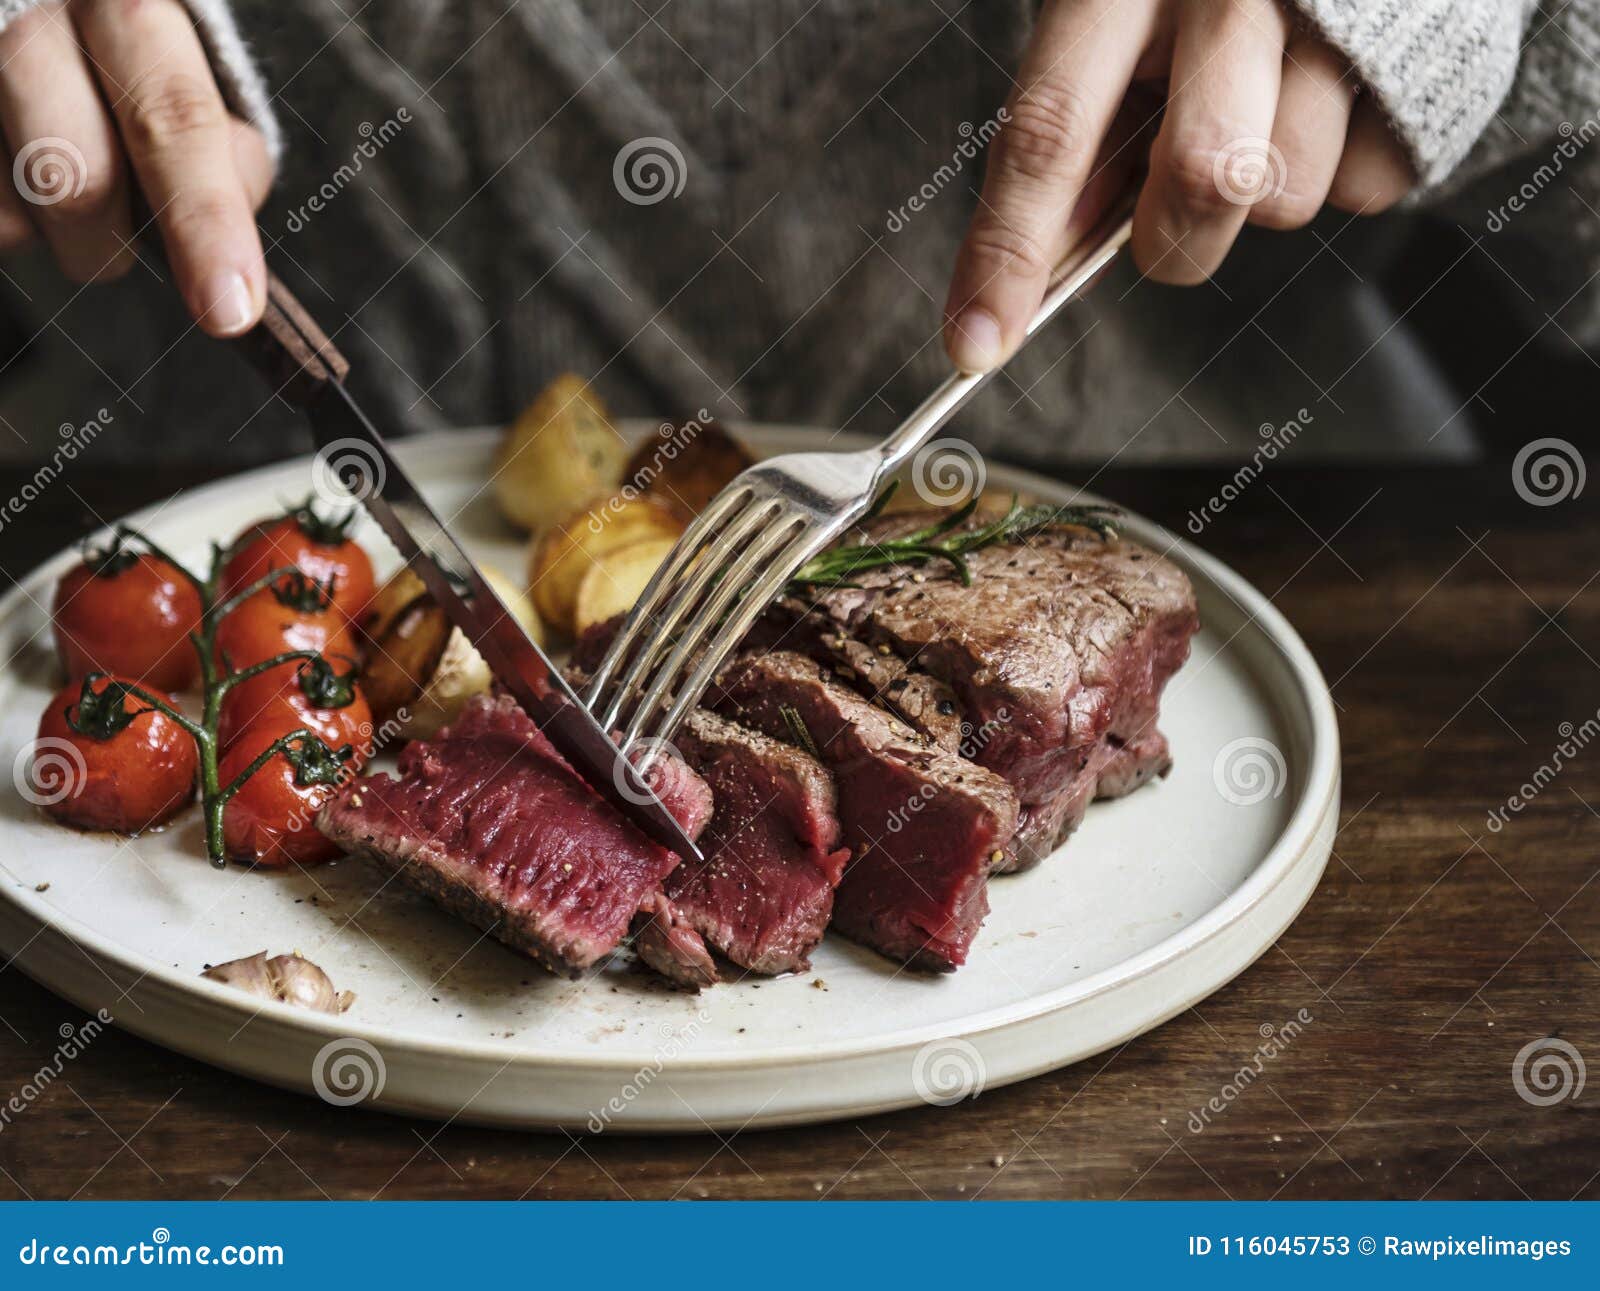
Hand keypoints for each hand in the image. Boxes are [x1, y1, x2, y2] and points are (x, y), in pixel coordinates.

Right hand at [0, 0, 273, 336]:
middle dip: (113, 245)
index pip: (176, 122)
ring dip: (56, 235)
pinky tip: (23, 175)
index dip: (207, 225)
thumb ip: (226, 153)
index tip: (231, 309)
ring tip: (66, 182)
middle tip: (122, 241)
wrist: (37, 14)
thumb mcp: (193, 76)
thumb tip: (224, 247)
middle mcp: (36, 25)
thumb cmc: (128, 56)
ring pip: (14, 212)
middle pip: (77, 182)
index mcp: (128, 10)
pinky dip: (15, 220)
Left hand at [944, 0, 1414, 371]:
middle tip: (1164, 217)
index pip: (1050, 132)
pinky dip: (1337, 171)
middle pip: (1199, 177)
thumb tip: (1049, 258)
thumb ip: (1082, 128)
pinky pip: (1366, 186)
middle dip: (1171, 239)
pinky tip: (1326, 102)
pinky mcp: (1417, 62)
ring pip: (1284, 198)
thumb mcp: (1118, 21)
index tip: (975, 345)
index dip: (1009, 250)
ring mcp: (1335, 20)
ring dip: (1255, 197)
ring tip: (1264, 107)